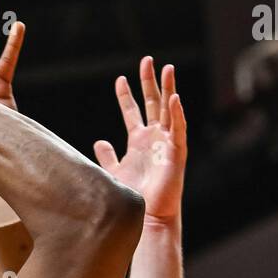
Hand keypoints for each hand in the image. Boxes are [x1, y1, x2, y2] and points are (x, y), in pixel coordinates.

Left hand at [93, 60, 186, 224]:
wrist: (148, 216)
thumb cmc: (135, 196)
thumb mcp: (116, 172)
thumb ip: (108, 157)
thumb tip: (98, 142)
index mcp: (140, 141)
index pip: (133, 112)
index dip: (126, 96)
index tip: (119, 80)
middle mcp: (155, 138)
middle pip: (152, 103)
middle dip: (149, 82)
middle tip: (146, 61)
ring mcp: (167, 143)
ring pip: (169, 110)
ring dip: (169, 89)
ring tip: (167, 69)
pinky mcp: (177, 153)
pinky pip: (179, 130)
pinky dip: (177, 114)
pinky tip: (175, 99)